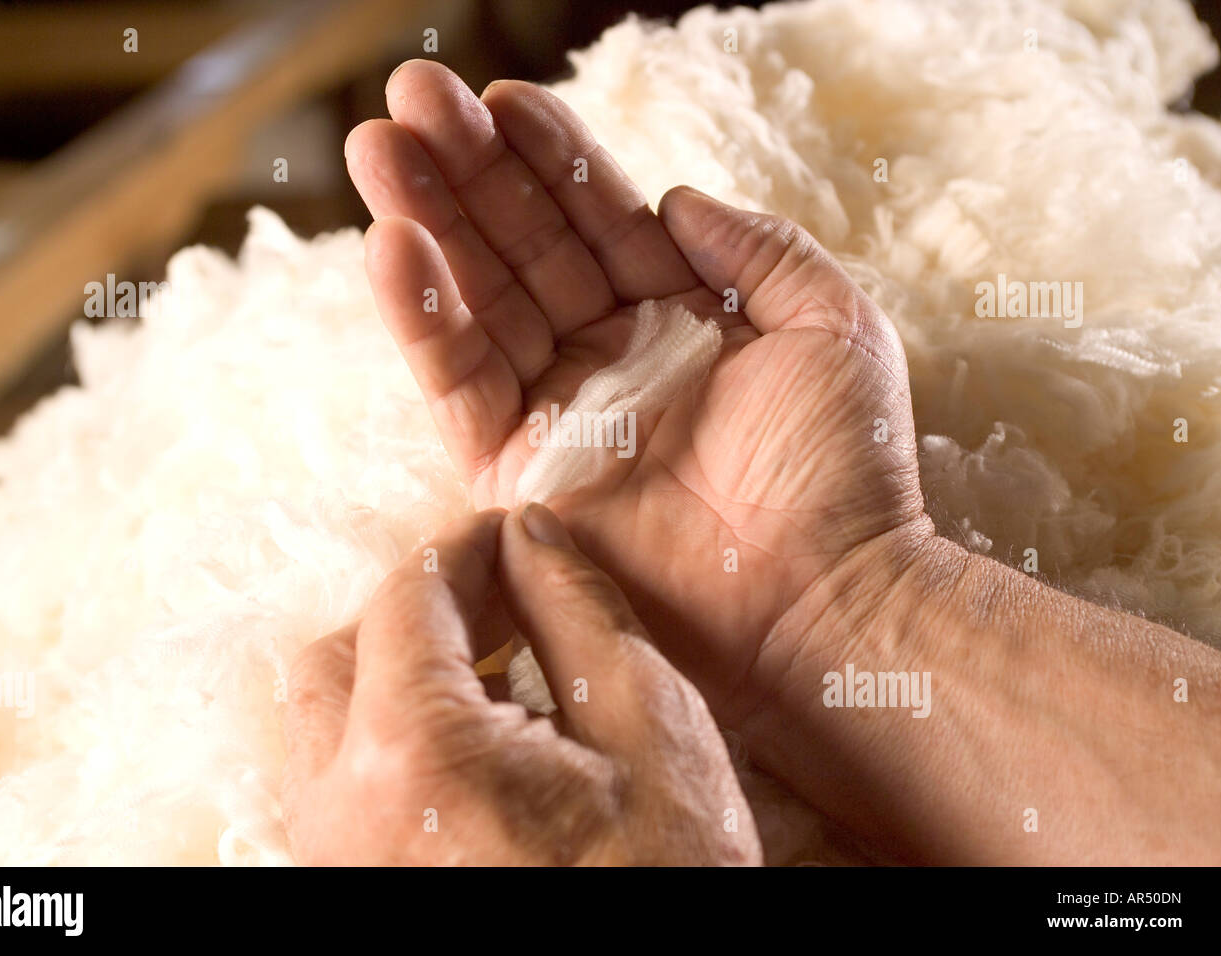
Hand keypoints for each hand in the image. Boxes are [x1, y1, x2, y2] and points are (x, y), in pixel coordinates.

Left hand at [282, 505, 760, 865]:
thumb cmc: (664, 881)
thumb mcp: (648, 727)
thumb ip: (578, 610)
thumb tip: (530, 533)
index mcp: (412, 754)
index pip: (404, 597)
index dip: (461, 551)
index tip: (508, 539)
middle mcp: (341, 810)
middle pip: (338, 656)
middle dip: (414, 614)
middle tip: (501, 606)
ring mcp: (335, 863)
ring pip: (326, 724)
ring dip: (397, 678)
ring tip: (495, 677)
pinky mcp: (348, 891)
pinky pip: (339, 787)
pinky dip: (391, 743)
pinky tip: (475, 750)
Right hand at [346, 60, 930, 724]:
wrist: (820, 599)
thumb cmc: (843, 470)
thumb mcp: (828, 323)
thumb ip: (758, 245)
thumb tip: (675, 194)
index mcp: (678, 317)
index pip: (600, 219)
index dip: (552, 157)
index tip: (504, 95)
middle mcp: (607, 358)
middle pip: (523, 247)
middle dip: (468, 169)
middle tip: (411, 92)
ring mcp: (555, 415)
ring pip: (477, 300)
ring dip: (425, 220)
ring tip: (376, 144)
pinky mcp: (513, 476)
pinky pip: (458, 383)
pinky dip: (422, 318)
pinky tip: (392, 245)